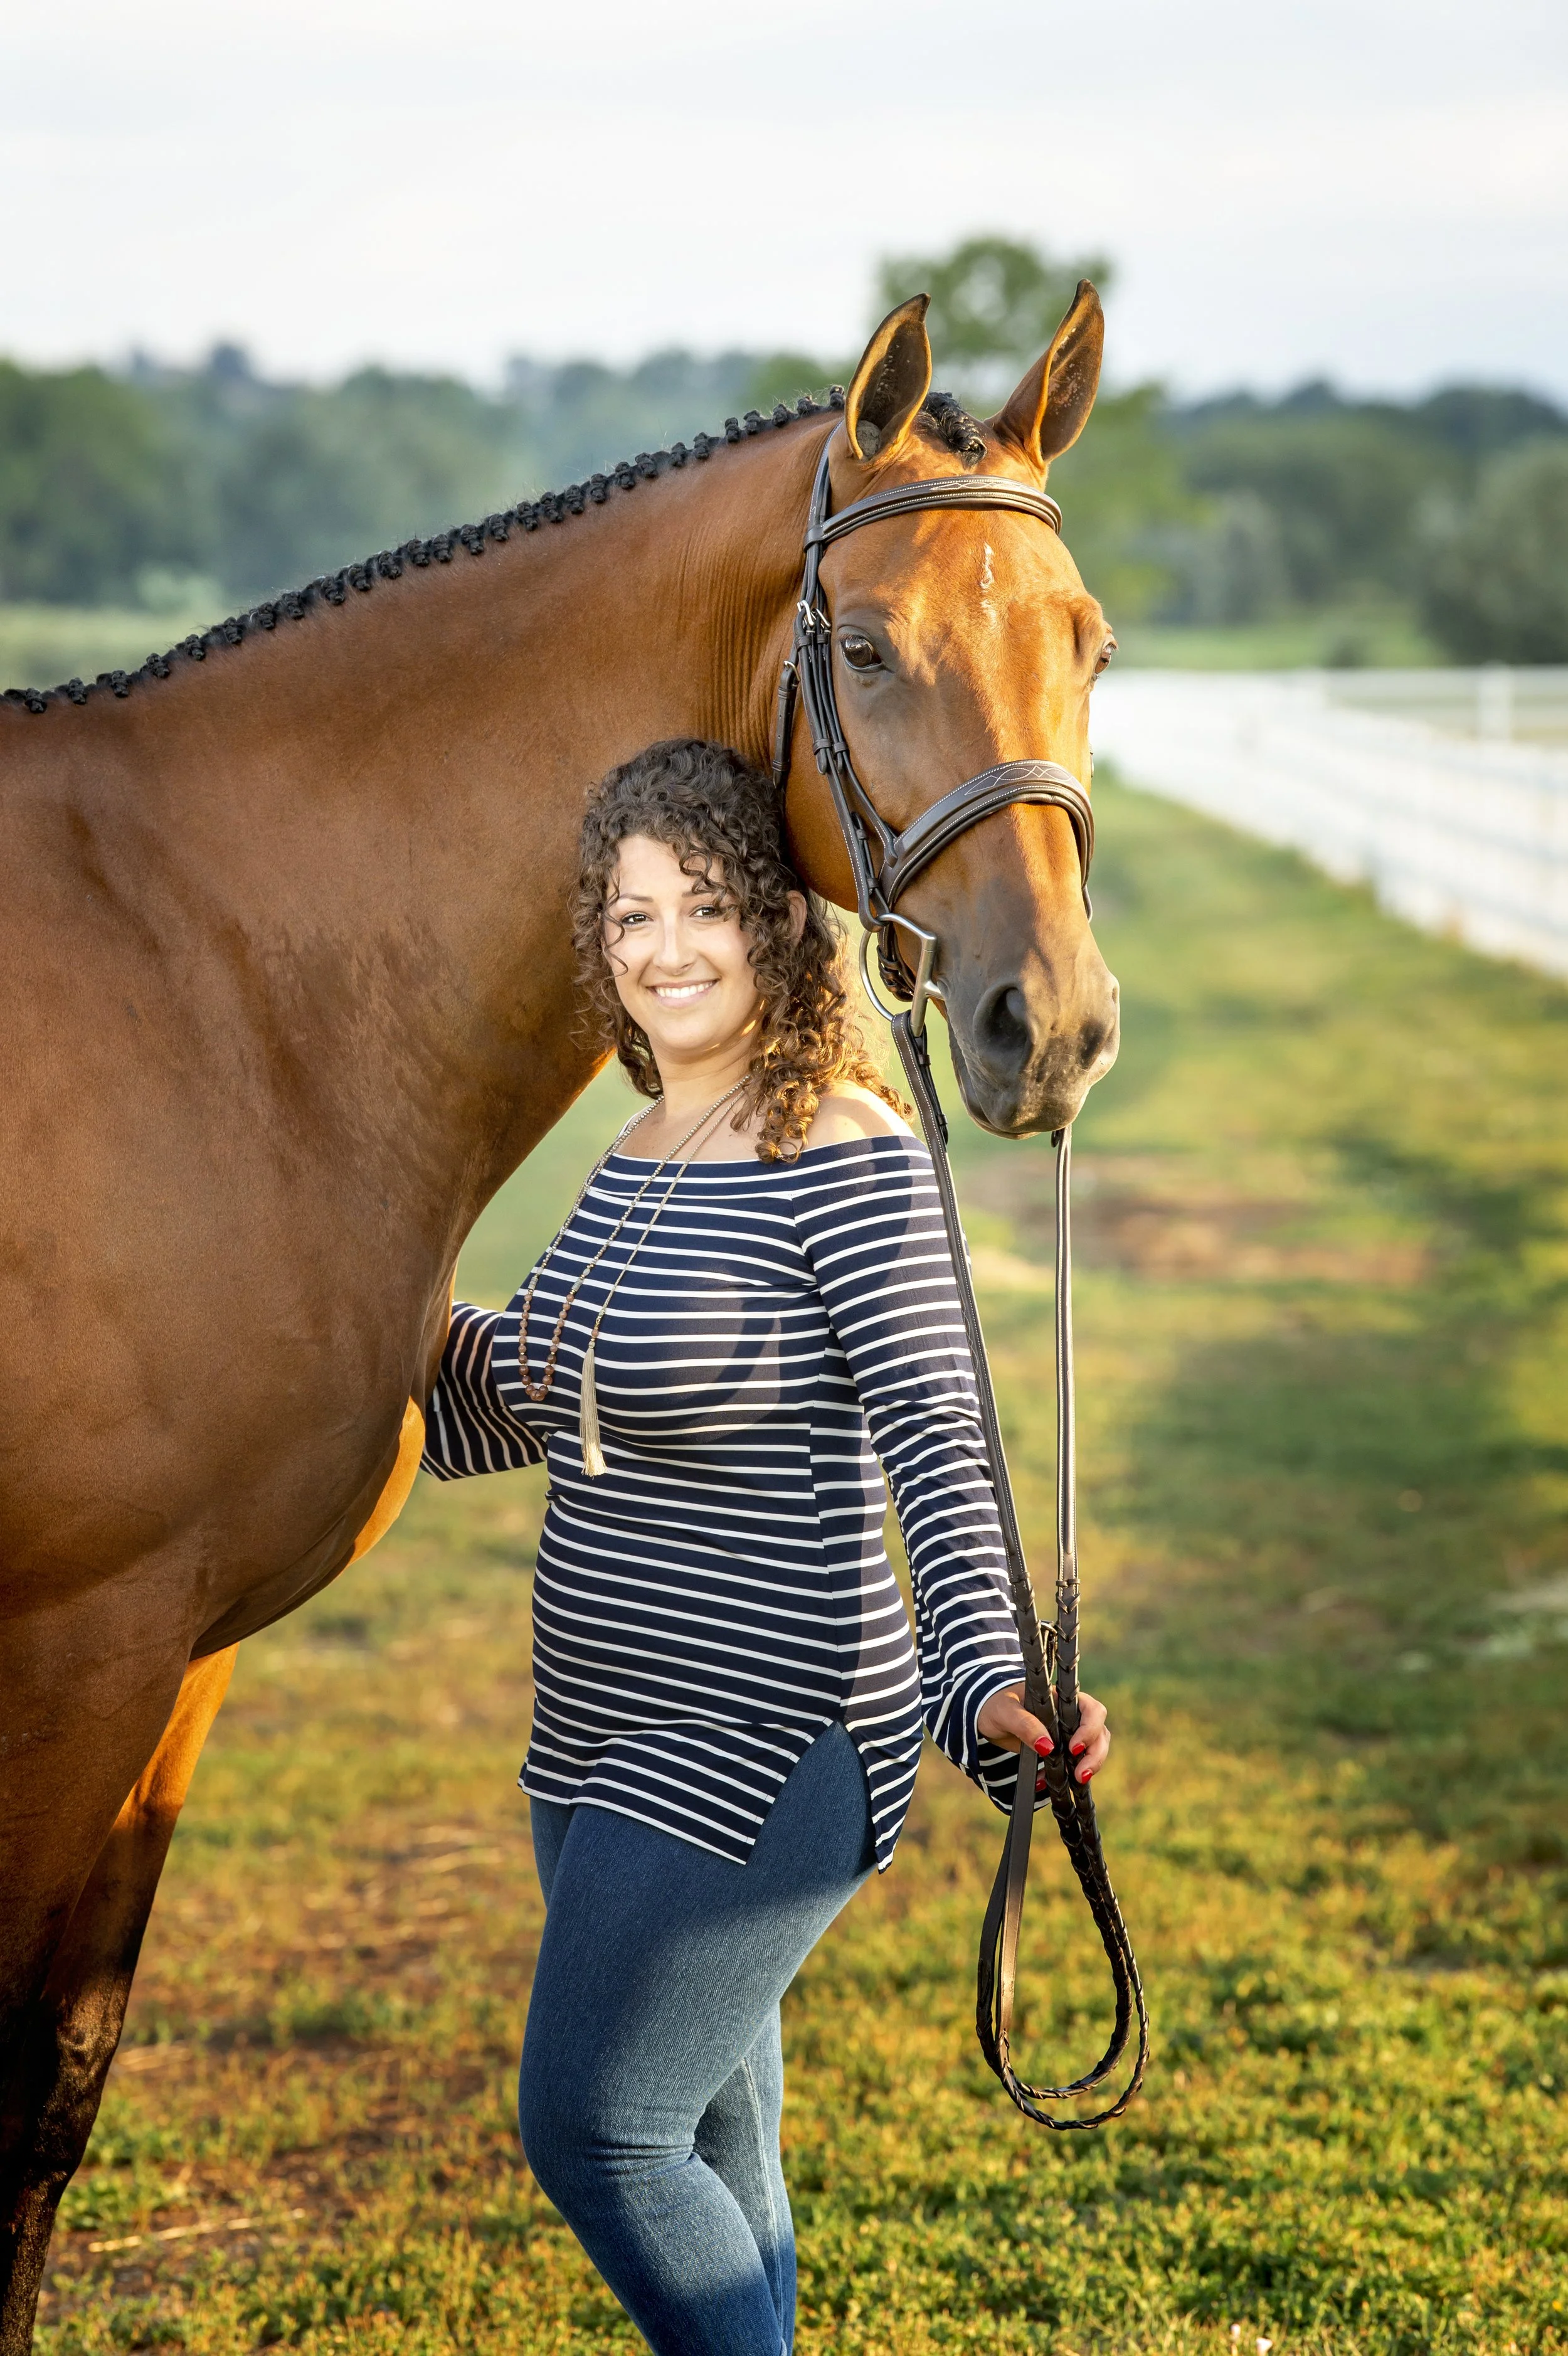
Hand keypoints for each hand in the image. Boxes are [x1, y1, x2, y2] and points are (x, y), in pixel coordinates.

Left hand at [975, 1684, 1110, 1785]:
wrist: (987, 1717)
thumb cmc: (996, 1705)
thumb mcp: (1006, 1712)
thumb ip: (1026, 1725)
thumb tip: (1048, 1747)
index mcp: (1062, 1699)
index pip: (1092, 1710)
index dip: (1090, 1729)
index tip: (1073, 1748)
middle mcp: (1071, 1714)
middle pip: (1099, 1732)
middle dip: (1095, 1755)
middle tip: (1080, 1775)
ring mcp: (1068, 1732)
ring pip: (1093, 1748)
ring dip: (1088, 1766)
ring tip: (1076, 1781)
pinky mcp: (1061, 1749)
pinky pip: (1074, 1762)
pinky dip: (1066, 1775)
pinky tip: (1044, 1782)